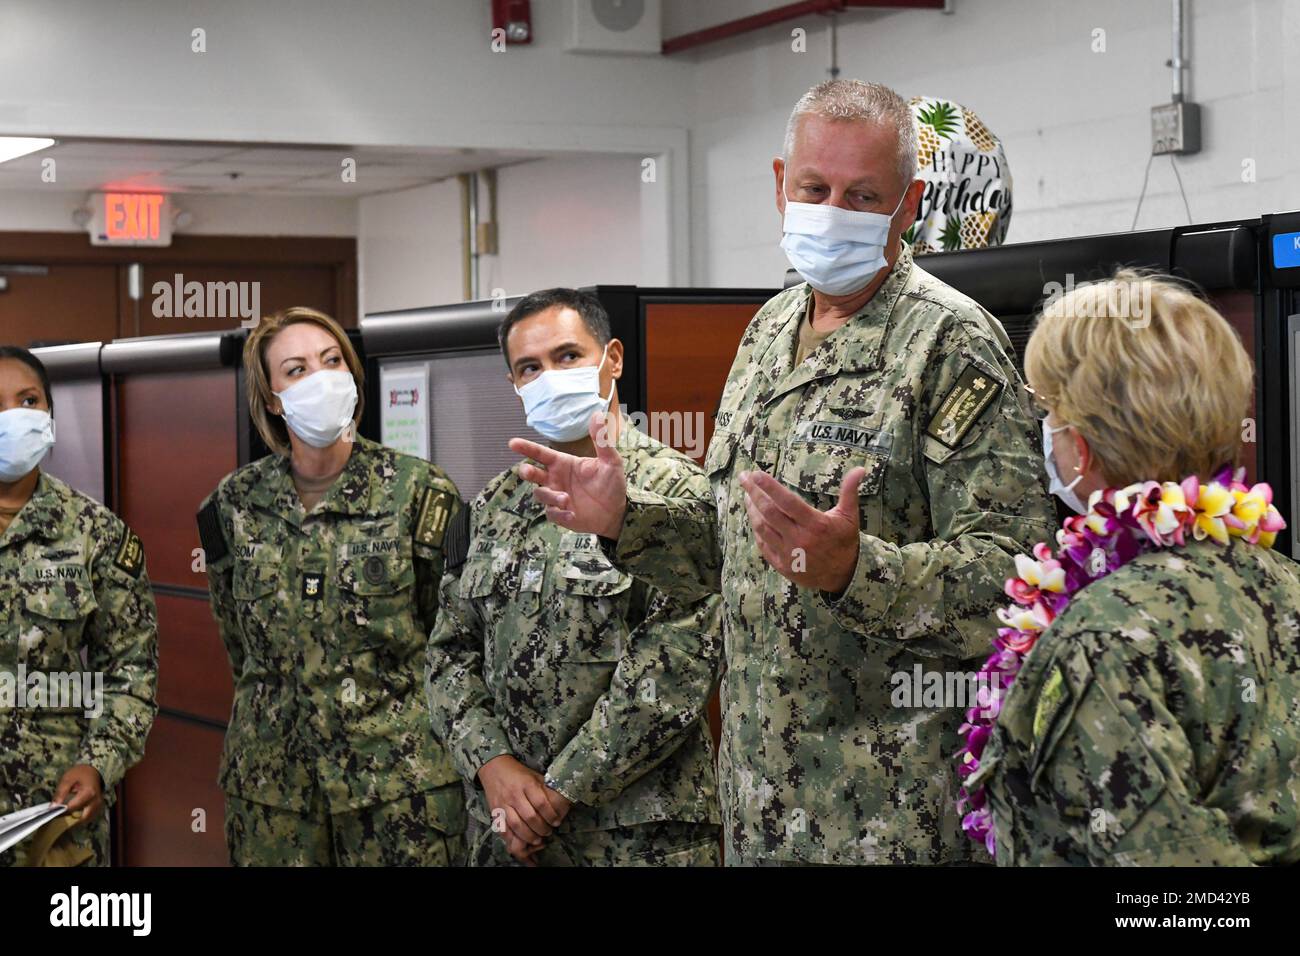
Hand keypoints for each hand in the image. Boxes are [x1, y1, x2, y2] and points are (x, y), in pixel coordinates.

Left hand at [53, 764, 103, 822]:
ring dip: (75, 821)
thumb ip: (60, 793)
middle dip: (69, 821)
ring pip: (85, 820)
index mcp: (89, 793)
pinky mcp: (98, 808)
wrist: (93, 771)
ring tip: (64, 817)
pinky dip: (80, 819)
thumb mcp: (67, 779)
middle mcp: (96, 801)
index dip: (60, 812)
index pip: (72, 808)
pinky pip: (88, 818)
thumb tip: (53, 807)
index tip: (51, 813)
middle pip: (81, 818)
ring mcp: (98, 806)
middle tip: (58, 818)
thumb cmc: (80, 773)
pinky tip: (72, 815)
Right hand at [477, 755, 568, 864]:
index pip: (541, 803)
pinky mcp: (495, 812)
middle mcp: (514, 794)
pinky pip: (503, 829)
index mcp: (527, 784)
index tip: (557, 822)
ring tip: (538, 840)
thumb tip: (562, 803)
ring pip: (516, 825)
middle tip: (548, 832)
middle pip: (530, 817)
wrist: (494, 768)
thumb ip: (545, 789)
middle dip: (542, 828)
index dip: (551, 815)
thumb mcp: (535, 776)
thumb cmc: (519, 773)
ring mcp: (503, 804)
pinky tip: (522, 841)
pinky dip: (513, 838)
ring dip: (529, 837)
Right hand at [509, 412, 627, 539]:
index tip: (513, 443)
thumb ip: (601, 441)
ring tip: (566, 499)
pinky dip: (559, 514)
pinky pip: (552, 514)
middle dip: (527, 471)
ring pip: (540, 494)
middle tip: (528, 471)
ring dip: (550, 496)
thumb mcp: (610, 461)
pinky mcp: (560, 514)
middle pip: (532, 473)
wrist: (615, 512)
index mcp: (563, 463)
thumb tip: (597, 416)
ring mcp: (556, 496)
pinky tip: (571, 514)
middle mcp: (556, 479)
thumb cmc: (610, 483)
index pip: (541, 453)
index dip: (526, 447)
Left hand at [738, 466, 865, 593]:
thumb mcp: (849, 516)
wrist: (844, 576)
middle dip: (753, 493)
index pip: (788, 502)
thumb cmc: (845, 541)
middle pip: (769, 512)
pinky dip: (757, 529)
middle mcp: (800, 539)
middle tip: (744, 477)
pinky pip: (763, 544)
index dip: (770, 487)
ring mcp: (789, 553)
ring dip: (751, 510)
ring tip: (747, 494)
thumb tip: (860, 469)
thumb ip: (850, 491)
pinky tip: (754, 516)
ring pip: (762, 528)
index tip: (755, 474)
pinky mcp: (782, 565)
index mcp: (816, 524)